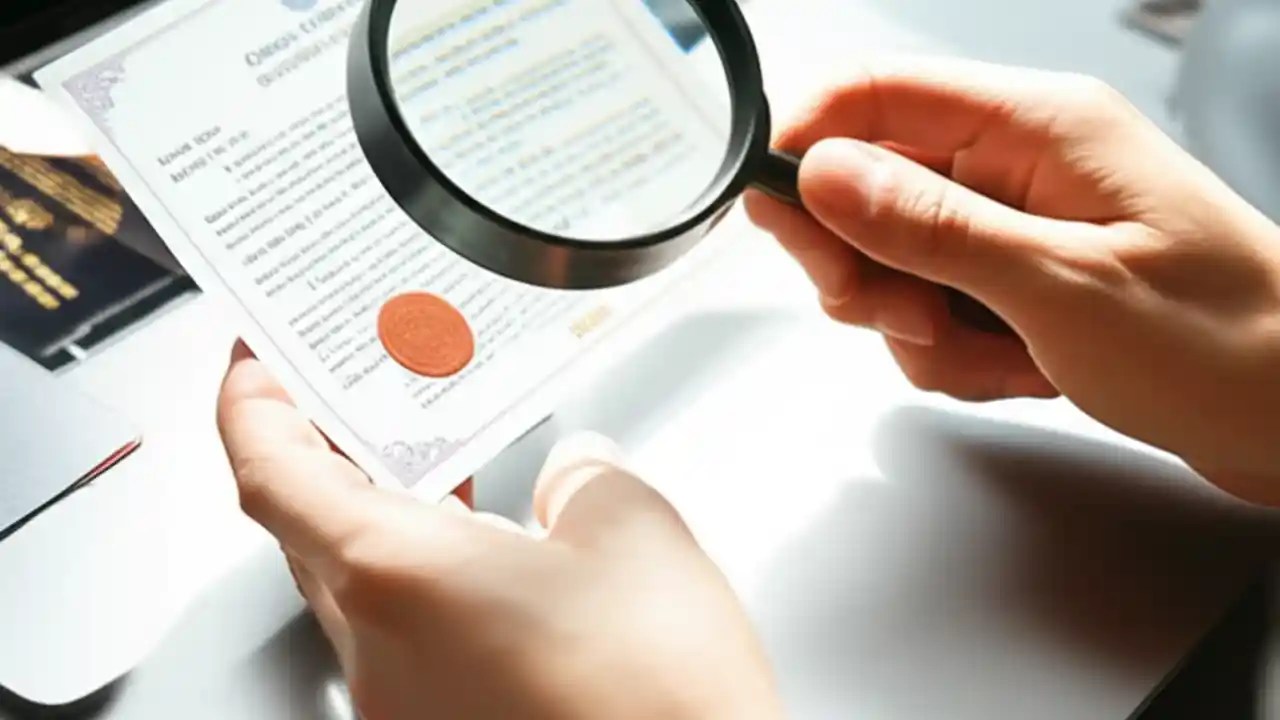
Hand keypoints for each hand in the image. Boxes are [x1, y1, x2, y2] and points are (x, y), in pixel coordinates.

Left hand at [216, 342, 781, 719]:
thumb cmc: (654, 703)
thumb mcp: (634, 536)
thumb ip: (588, 479)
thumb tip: (576, 473)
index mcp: (397, 574)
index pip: (273, 472)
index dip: (253, 402)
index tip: (258, 362)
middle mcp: (379, 646)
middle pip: (306, 525)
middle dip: (328, 451)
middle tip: (360, 395)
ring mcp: (404, 698)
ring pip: (357, 584)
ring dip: (383, 515)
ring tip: (435, 462)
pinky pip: (404, 633)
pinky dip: (425, 578)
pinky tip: (487, 555)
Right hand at [745, 58, 1279, 503]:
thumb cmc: (1226, 340)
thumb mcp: (1060, 287)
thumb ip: (931, 228)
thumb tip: (825, 176)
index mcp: (1036, 126)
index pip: (875, 92)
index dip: (805, 142)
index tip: (775, 213)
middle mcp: (1018, 163)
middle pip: (868, 184)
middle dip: (866, 263)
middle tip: (905, 312)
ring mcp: (1015, 223)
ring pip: (892, 261)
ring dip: (918, 325)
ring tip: (993, 352)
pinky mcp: (1016, 278)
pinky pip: (931, 308)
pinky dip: (954, 353)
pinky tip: (1017, 370)